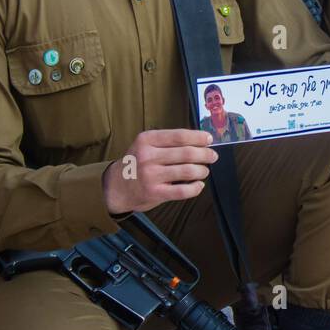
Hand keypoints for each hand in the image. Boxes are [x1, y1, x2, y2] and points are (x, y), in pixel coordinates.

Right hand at [102, 129, 217, 214]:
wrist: (116, 187)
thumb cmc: (137, 163)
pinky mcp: (154, 193)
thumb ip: (168, 142)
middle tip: (212, 156)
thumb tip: (201, 141)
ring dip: (202, 170)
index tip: (209, 139)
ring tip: (204, 170)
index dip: (198, 137)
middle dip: (205, 154)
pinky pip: (182, 191)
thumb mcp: (146, 145)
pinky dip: (195, 188)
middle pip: (186, 153)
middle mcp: (147, 156)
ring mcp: (150, 175)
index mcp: (146, 140)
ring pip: (187, 171)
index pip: (179, 136)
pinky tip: (198, 185)